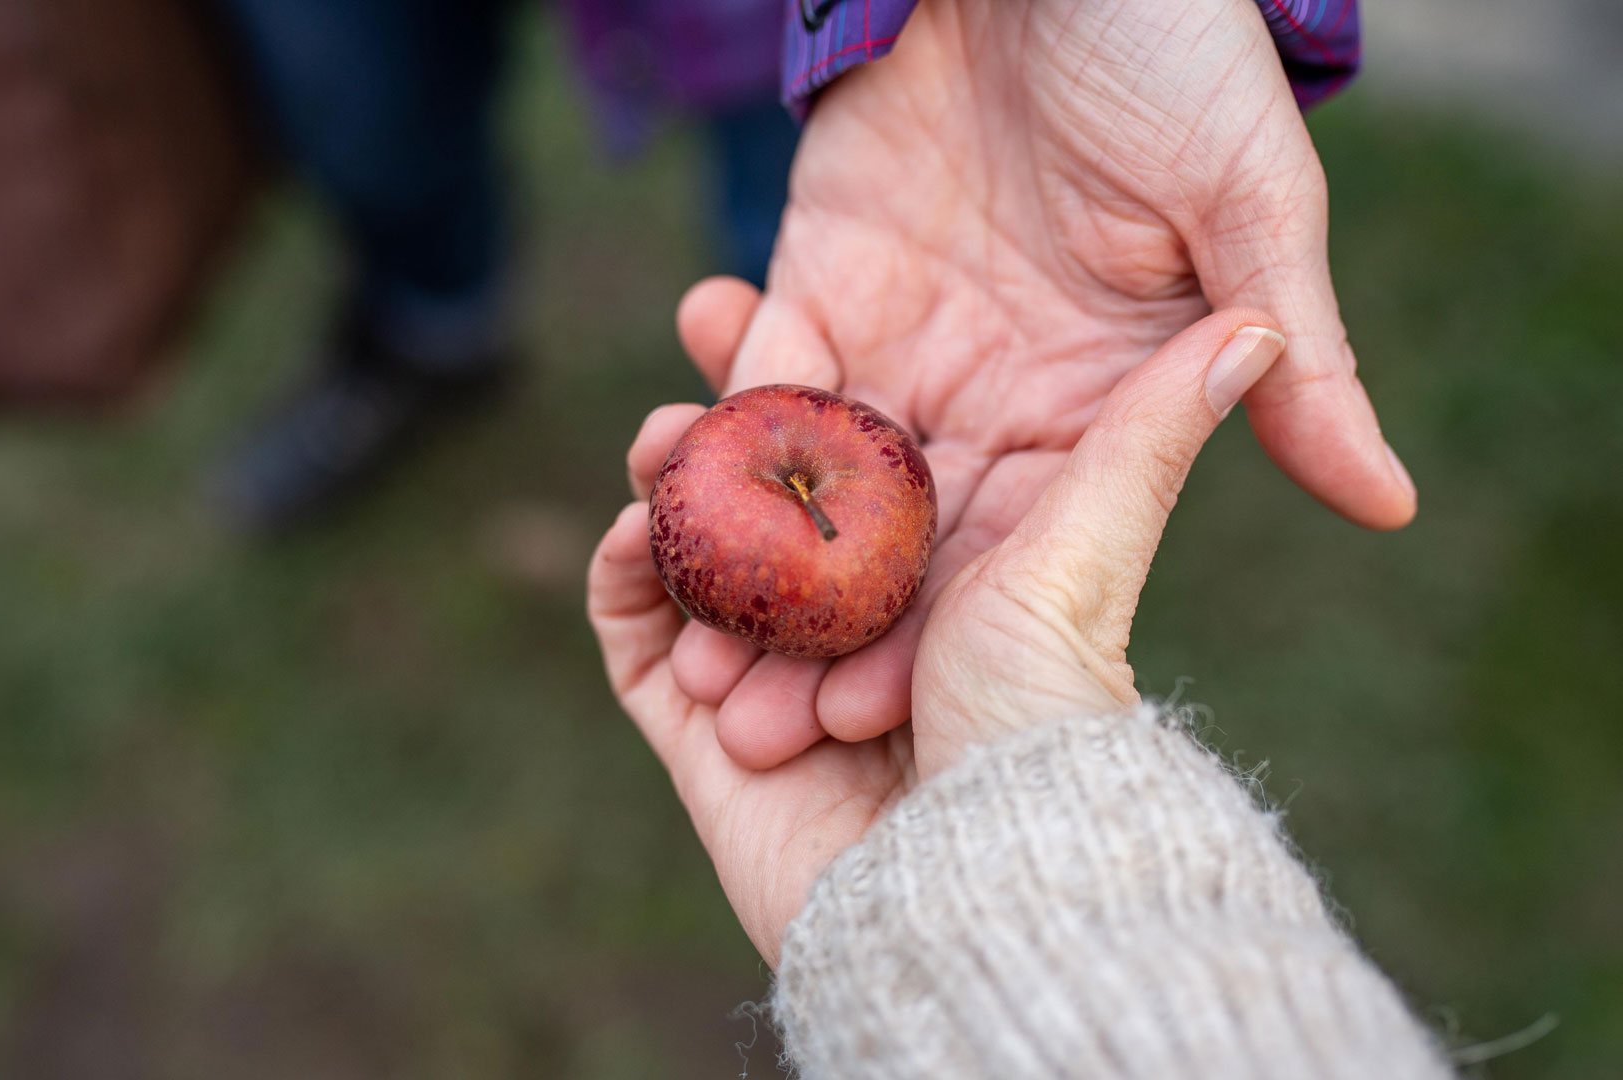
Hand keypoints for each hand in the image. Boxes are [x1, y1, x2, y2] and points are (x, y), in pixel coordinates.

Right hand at [591, 309, 1286, 962]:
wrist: (975, 888)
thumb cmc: (1044, 720)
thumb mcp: (1088, 550)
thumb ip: (1149, 436)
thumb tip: (1264, 327)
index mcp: (940, 572)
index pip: (865, 442)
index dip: (823, 361)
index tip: (784, 277)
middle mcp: (856, 620)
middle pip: (772, 486)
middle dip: (733, 401)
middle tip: (704, 309)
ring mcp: (774, 679)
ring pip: (702, 551)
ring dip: (674, 478)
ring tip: (658, 426)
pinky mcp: (708, 741)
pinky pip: (644, 641)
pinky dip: (628, 579)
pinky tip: (633, 522)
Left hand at [666, 0, 1415, 768]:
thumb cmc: (1178, 56)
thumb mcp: (1252, 204)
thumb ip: (1300, 358)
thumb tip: (1390, 505)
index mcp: (1096, 403)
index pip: (1018, 549)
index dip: (945, 637)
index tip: (876, 724)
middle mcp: (993, 396)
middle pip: (900, 545)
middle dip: (824, 638)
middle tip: (748, 731)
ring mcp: (902, 344)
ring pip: (816, 484)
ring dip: (753, 568)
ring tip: (685, 656)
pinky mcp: (821, 281)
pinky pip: (763, 376)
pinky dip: (715, 437)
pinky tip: (661, 506)